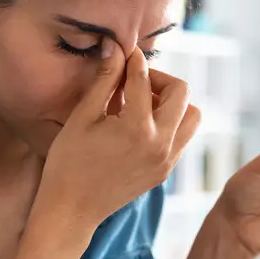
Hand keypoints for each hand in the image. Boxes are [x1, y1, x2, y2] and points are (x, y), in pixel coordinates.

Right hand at [36, 43, 201, 232]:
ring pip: (191, 116)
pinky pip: (182, 137)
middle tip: (134, 81)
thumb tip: (115, 48)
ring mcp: (167, 160)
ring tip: (142, 104)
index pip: (144, 79)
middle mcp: (160, 143)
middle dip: (159, 79)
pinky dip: (170, 123)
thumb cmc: (68, 163)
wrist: (71, 210)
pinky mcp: (165, 171)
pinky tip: (140, 124)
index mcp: (137, 127)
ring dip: (172, 103)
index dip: (133, 60)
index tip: (125, 52)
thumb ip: (104, 81)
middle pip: (181, 92)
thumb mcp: (82, 117)